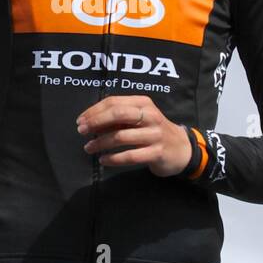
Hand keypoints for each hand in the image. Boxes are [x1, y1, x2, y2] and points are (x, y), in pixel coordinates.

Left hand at [76, 99, 192, 177]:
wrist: (181, 149)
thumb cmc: (153, 131)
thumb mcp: (139, 119)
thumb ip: (119, 118)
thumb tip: (90, 122)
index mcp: (143, 103)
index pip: (114, 102)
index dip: (94, 111)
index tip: (80, 121)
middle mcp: (150, 116)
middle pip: (118, 114)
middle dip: (96, 122)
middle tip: (81, 132)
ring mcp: (154, 134)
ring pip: (121, 137)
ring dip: (100, 143)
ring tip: (89, 148)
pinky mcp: (156, 153)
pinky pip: (130, 156)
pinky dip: (113, 159)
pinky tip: (103, 160)